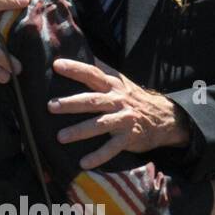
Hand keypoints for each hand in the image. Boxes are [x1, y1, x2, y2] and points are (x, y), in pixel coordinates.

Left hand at [48, 58, 187, 168]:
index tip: (57, 65)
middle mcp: (118, 100)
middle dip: (71, 103)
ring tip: (60, 137)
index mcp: (113, 85)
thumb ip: (101, 70)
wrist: (163, 117)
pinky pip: (112, 148)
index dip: (76, 68)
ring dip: (80, 131)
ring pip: (100, 124)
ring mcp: (124, 119)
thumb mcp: (120, 81)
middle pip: (92, 100)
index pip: (92, 73)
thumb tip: (81, 50)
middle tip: (51, 106)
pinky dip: (98, 156)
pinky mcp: (129, 137)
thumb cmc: (133, 99)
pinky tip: (84, 163)